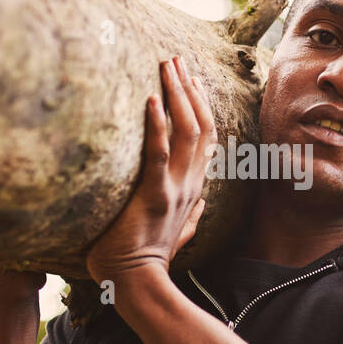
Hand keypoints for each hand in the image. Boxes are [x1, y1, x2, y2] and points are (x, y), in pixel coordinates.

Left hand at [85, 56, 214, 284]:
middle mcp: (189, 183)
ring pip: (186, 132)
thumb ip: (191, 215)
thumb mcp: (177, 233)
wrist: (136, 284)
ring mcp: (174, 188)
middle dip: (190, 89)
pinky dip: (157, 124)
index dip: (201, 106)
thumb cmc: (147, 261)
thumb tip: (201, 202)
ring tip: (168, 65)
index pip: (205, 139)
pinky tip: (151, 98)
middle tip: (178, 59)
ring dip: (178, 95)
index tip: (192, 79)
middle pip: (200, 126)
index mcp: (193, 189)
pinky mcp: (153, 195)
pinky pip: (159, 153)